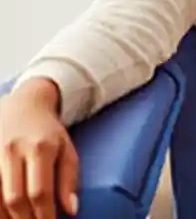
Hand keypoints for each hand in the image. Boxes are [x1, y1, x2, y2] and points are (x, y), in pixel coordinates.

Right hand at [0, 79, 78, 218]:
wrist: (24, 104)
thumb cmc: (49, 133)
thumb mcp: (67, 150)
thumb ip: (70, 180)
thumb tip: (72, 210)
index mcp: (40, 148)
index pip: (40, 192)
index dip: (44, 215)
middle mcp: (13, 150)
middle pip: (15, 198)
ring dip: (6, 216)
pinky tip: (3, 213)